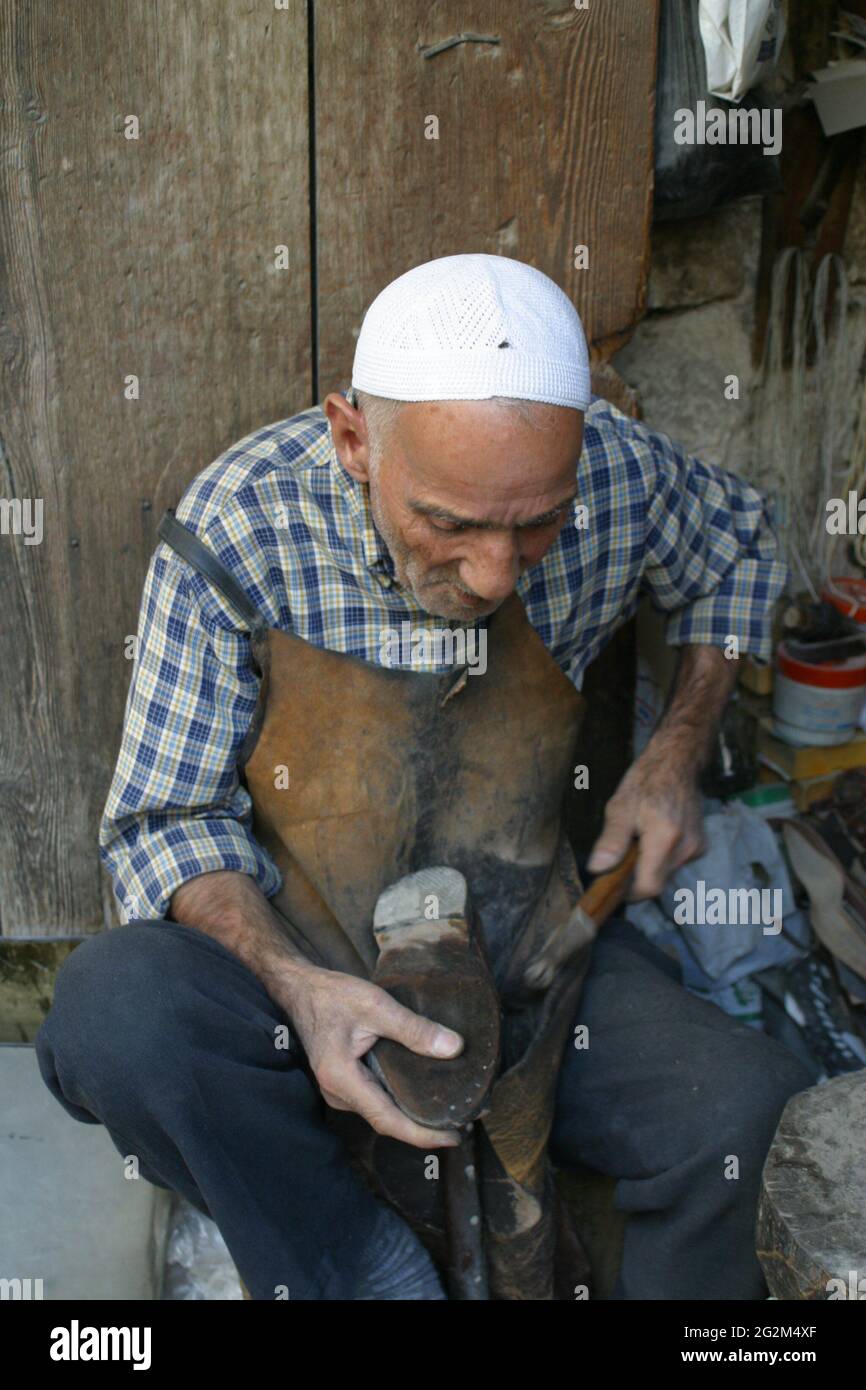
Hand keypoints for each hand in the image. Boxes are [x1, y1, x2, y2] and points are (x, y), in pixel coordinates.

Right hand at [276, 963, 463, 1148]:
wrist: (299, 988)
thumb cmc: (332, 995)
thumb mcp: (376, 1005)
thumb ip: (413, 1029)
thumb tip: (454, 1048)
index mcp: (342, 1079)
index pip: (388, 1121)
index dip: (422, 1135)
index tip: (453, 1137)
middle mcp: (337, 1093)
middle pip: (386, 1122)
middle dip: (424, 1128)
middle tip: (463, 1123)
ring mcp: (338, 1090)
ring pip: (380, 1112)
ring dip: (412, 1114)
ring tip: (448, 1109)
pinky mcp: (343, 1082)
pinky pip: (374, 1099)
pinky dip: (399, 1100)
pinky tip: (421, 1092)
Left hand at [586, 739, 704, 899]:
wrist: (677, 763)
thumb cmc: (645, 781)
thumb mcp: (620, 807)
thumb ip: (611, 841)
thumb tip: (597, 869)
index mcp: (665, 837)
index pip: (649, 886)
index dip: (628, 893)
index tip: (612, 885)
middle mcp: (687, 847)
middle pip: (656, 881)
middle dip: (636, 875)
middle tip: (622, 854)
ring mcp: (697, 847)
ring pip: (665, 874)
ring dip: (648, 865)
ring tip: (639, 839)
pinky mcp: (700, 846)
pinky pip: (674, 863)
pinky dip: (660, 857)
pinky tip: (654, 836)